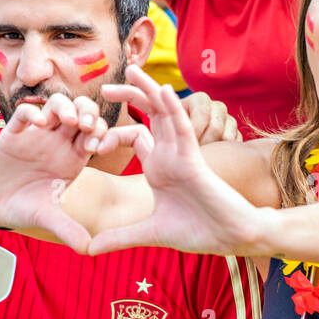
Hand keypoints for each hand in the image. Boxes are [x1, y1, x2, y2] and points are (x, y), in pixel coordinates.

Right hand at [0, 93, 107, 251]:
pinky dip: (32, 112)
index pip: (96, 135)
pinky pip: (24, 113)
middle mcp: (58, 143)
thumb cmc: (23, 209)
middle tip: (85, 125)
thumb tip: (89, 250)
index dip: (101, 135)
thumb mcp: (48, 218)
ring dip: (64, 107)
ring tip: (66, 120)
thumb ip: (68, 229)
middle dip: (88, 113)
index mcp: (74, 158)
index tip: (97, 147)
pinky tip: (37, 123)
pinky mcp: (12, 134)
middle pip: (81, 113)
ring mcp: (36, 136)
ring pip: (56, 106)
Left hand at [88, 66, 261, 255]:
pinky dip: (174, 109)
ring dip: (150, 90)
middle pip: (148, 116)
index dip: (109, 135)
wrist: (229, 238)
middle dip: (129, 97)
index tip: (90, 147)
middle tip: (103, 87)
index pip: (134, 136)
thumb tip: (88, 249)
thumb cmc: (199, 232)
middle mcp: (170, 155)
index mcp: (159, 167)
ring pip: (165, 114)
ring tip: (132, 69)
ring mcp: (182, 154)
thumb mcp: (149, 234)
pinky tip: (163, 90)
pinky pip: (184, 128)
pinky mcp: (195, 159)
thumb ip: (120, 237)